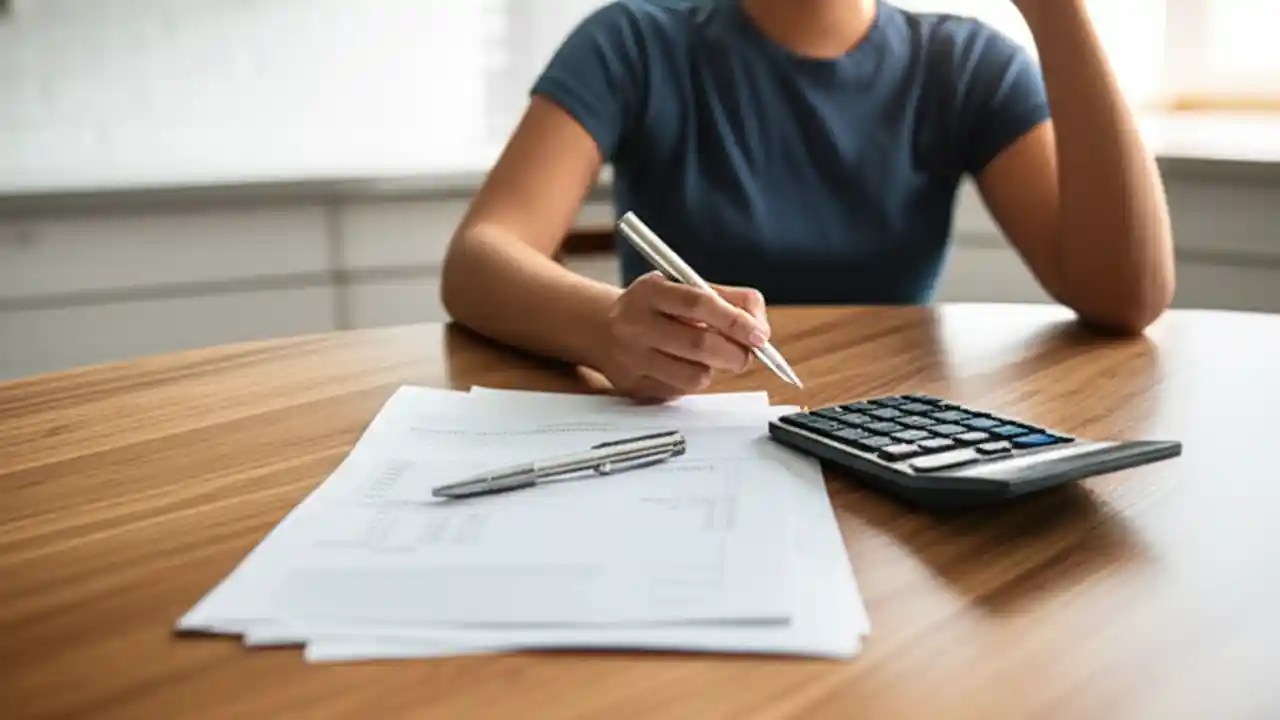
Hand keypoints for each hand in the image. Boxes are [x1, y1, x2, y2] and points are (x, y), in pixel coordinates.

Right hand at [599, 272, 771, 400]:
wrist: (602, 329)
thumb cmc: (657, 307)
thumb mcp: (685, 287)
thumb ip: (729, 299)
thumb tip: (761, 330)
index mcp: (650, 291)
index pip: (699, 303)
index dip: (735, 321)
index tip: (759, 335)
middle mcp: (635, 323)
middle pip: (700, 345)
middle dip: (736, 353)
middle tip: (747, 354)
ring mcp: (631, 359)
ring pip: (694, 376)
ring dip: (714, 369)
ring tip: (708, 357)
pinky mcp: (633, 387)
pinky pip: (680, 391)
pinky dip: (693, 380)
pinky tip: (683, 366)